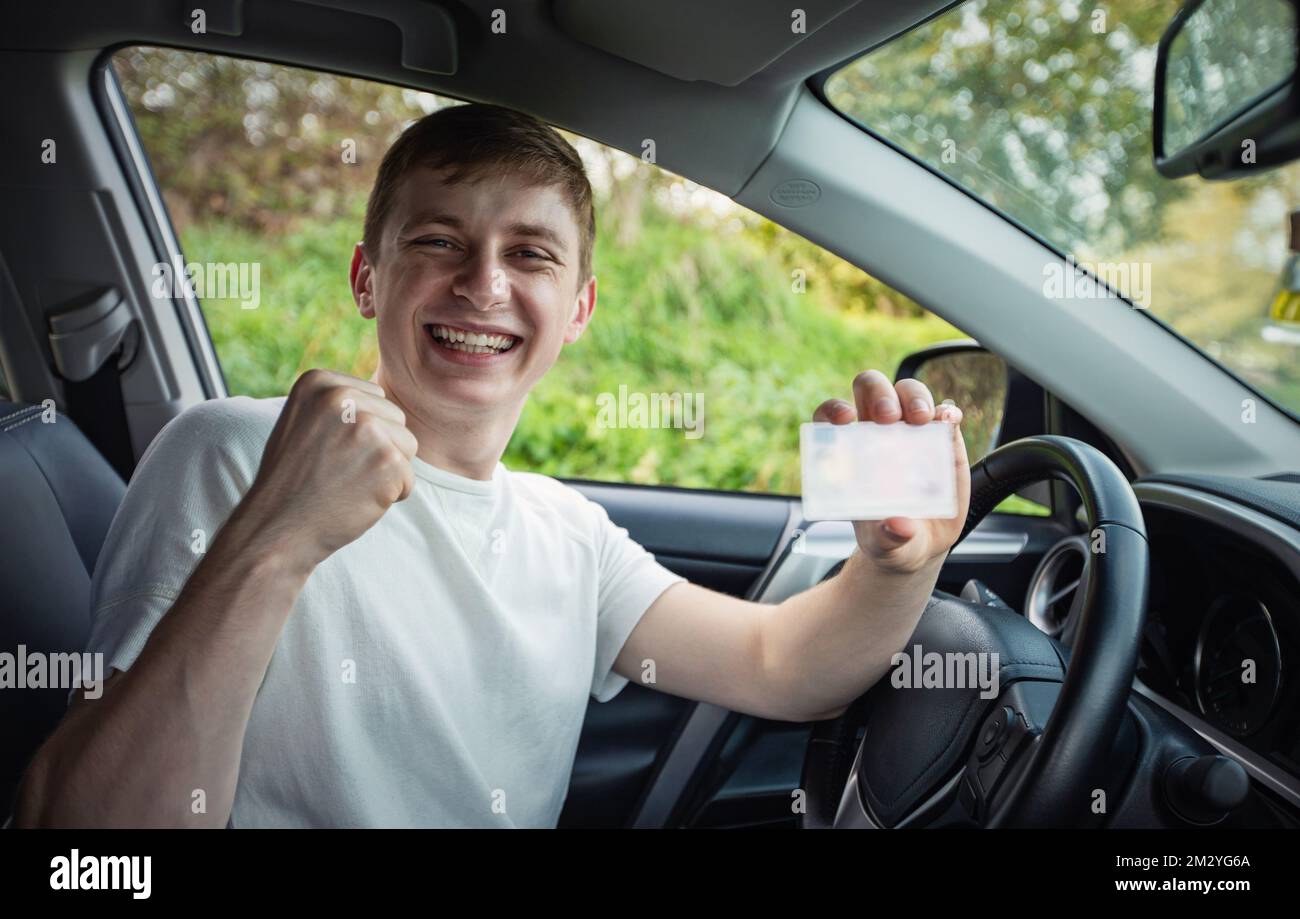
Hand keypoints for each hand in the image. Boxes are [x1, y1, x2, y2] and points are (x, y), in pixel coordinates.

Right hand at [242, 369, 418, 569]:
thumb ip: (338, 404)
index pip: (375, 398)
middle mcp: (342, 398)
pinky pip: (408, 477)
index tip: (328, 451)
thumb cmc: (292, 480)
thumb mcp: (302, 422)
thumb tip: (381, 398)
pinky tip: (356, 500)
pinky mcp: (386, 460)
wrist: (276, 528)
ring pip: (407, 445)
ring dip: (386, 471)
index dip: (360, 432)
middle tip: (338, 472)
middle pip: (395, 419)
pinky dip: (390, 495)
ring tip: (348, 483)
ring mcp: (366, 428)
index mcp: (319, 383)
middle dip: (378, 449)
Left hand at [812, 370, 970, 573]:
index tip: (845, 419)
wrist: (918, 543)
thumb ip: (888, 537)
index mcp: (848, 452)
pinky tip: (949, 419)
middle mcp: (877, 434)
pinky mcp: (942, 440)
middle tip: (888, 417)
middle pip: (871, 390)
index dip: (834, 410)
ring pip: (908, 392)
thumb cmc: (889, 538)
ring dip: (914, 398)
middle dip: (878, 394)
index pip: (831, 416)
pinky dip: (947, 412)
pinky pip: (944, 414)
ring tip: (921, 420)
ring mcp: (911, 433)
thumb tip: (899, 526)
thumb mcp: (885, 545)